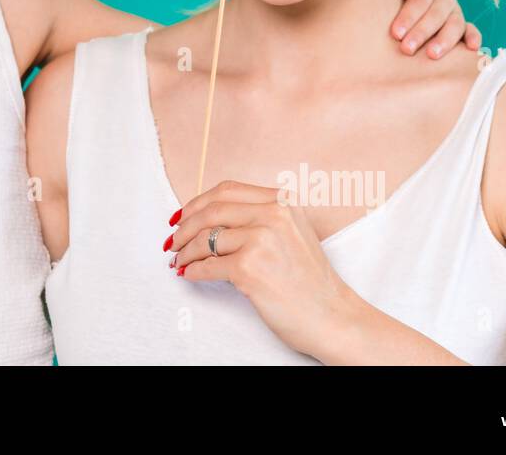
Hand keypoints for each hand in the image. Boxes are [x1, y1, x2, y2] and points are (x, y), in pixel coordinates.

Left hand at [165, 181, 362, 359]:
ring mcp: (261, 240)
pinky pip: (207, 266)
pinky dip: (193, 271)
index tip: (182, 216)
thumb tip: (207, 219)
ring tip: (179, 260)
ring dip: (185, 251)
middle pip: (211, 211)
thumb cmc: (310, 280)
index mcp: (282, 201)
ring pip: (205, 239)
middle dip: (184, 227)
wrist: (332, 315)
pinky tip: (190, 274)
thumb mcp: (291, 232)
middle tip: (173, 240)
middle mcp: (273, 214)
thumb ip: (258, 217)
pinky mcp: (250, 268)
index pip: (226, 191)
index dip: (197, 203)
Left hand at [391, 0, 481, 58]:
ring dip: (445, 40)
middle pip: (436, 14)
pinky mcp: (464, 27)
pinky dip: (474, 37)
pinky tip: (472, 47)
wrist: (401, 3)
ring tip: (432, 54)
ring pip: (455, 24)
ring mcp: (456, 12)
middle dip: (421, 32)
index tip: (396, 33)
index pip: (420, 0)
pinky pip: (471, 31)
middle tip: (407, 49)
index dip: (408, 17)